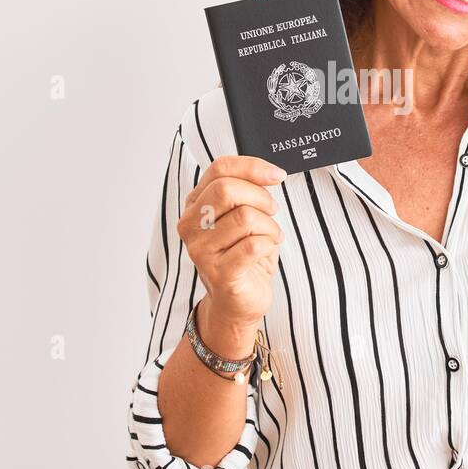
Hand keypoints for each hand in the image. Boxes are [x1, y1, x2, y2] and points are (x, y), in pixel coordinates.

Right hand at [178, 155, 285, 330]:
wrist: (238, 301)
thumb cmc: (242, 255)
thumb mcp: (242, 215)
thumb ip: (246, 191)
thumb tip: (269, 173)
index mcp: (195, 204)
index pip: (219, 169)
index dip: (252, 167)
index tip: (276, 175)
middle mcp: (191, 225)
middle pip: (227, 190)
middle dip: (261, 197)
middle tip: (272, 211)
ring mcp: (201, 251)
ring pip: (245, 217)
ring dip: (269, 226)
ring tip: (271, 236)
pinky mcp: (218, 273)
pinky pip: (252, 245)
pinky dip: (269, 244)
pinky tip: (267, 250)